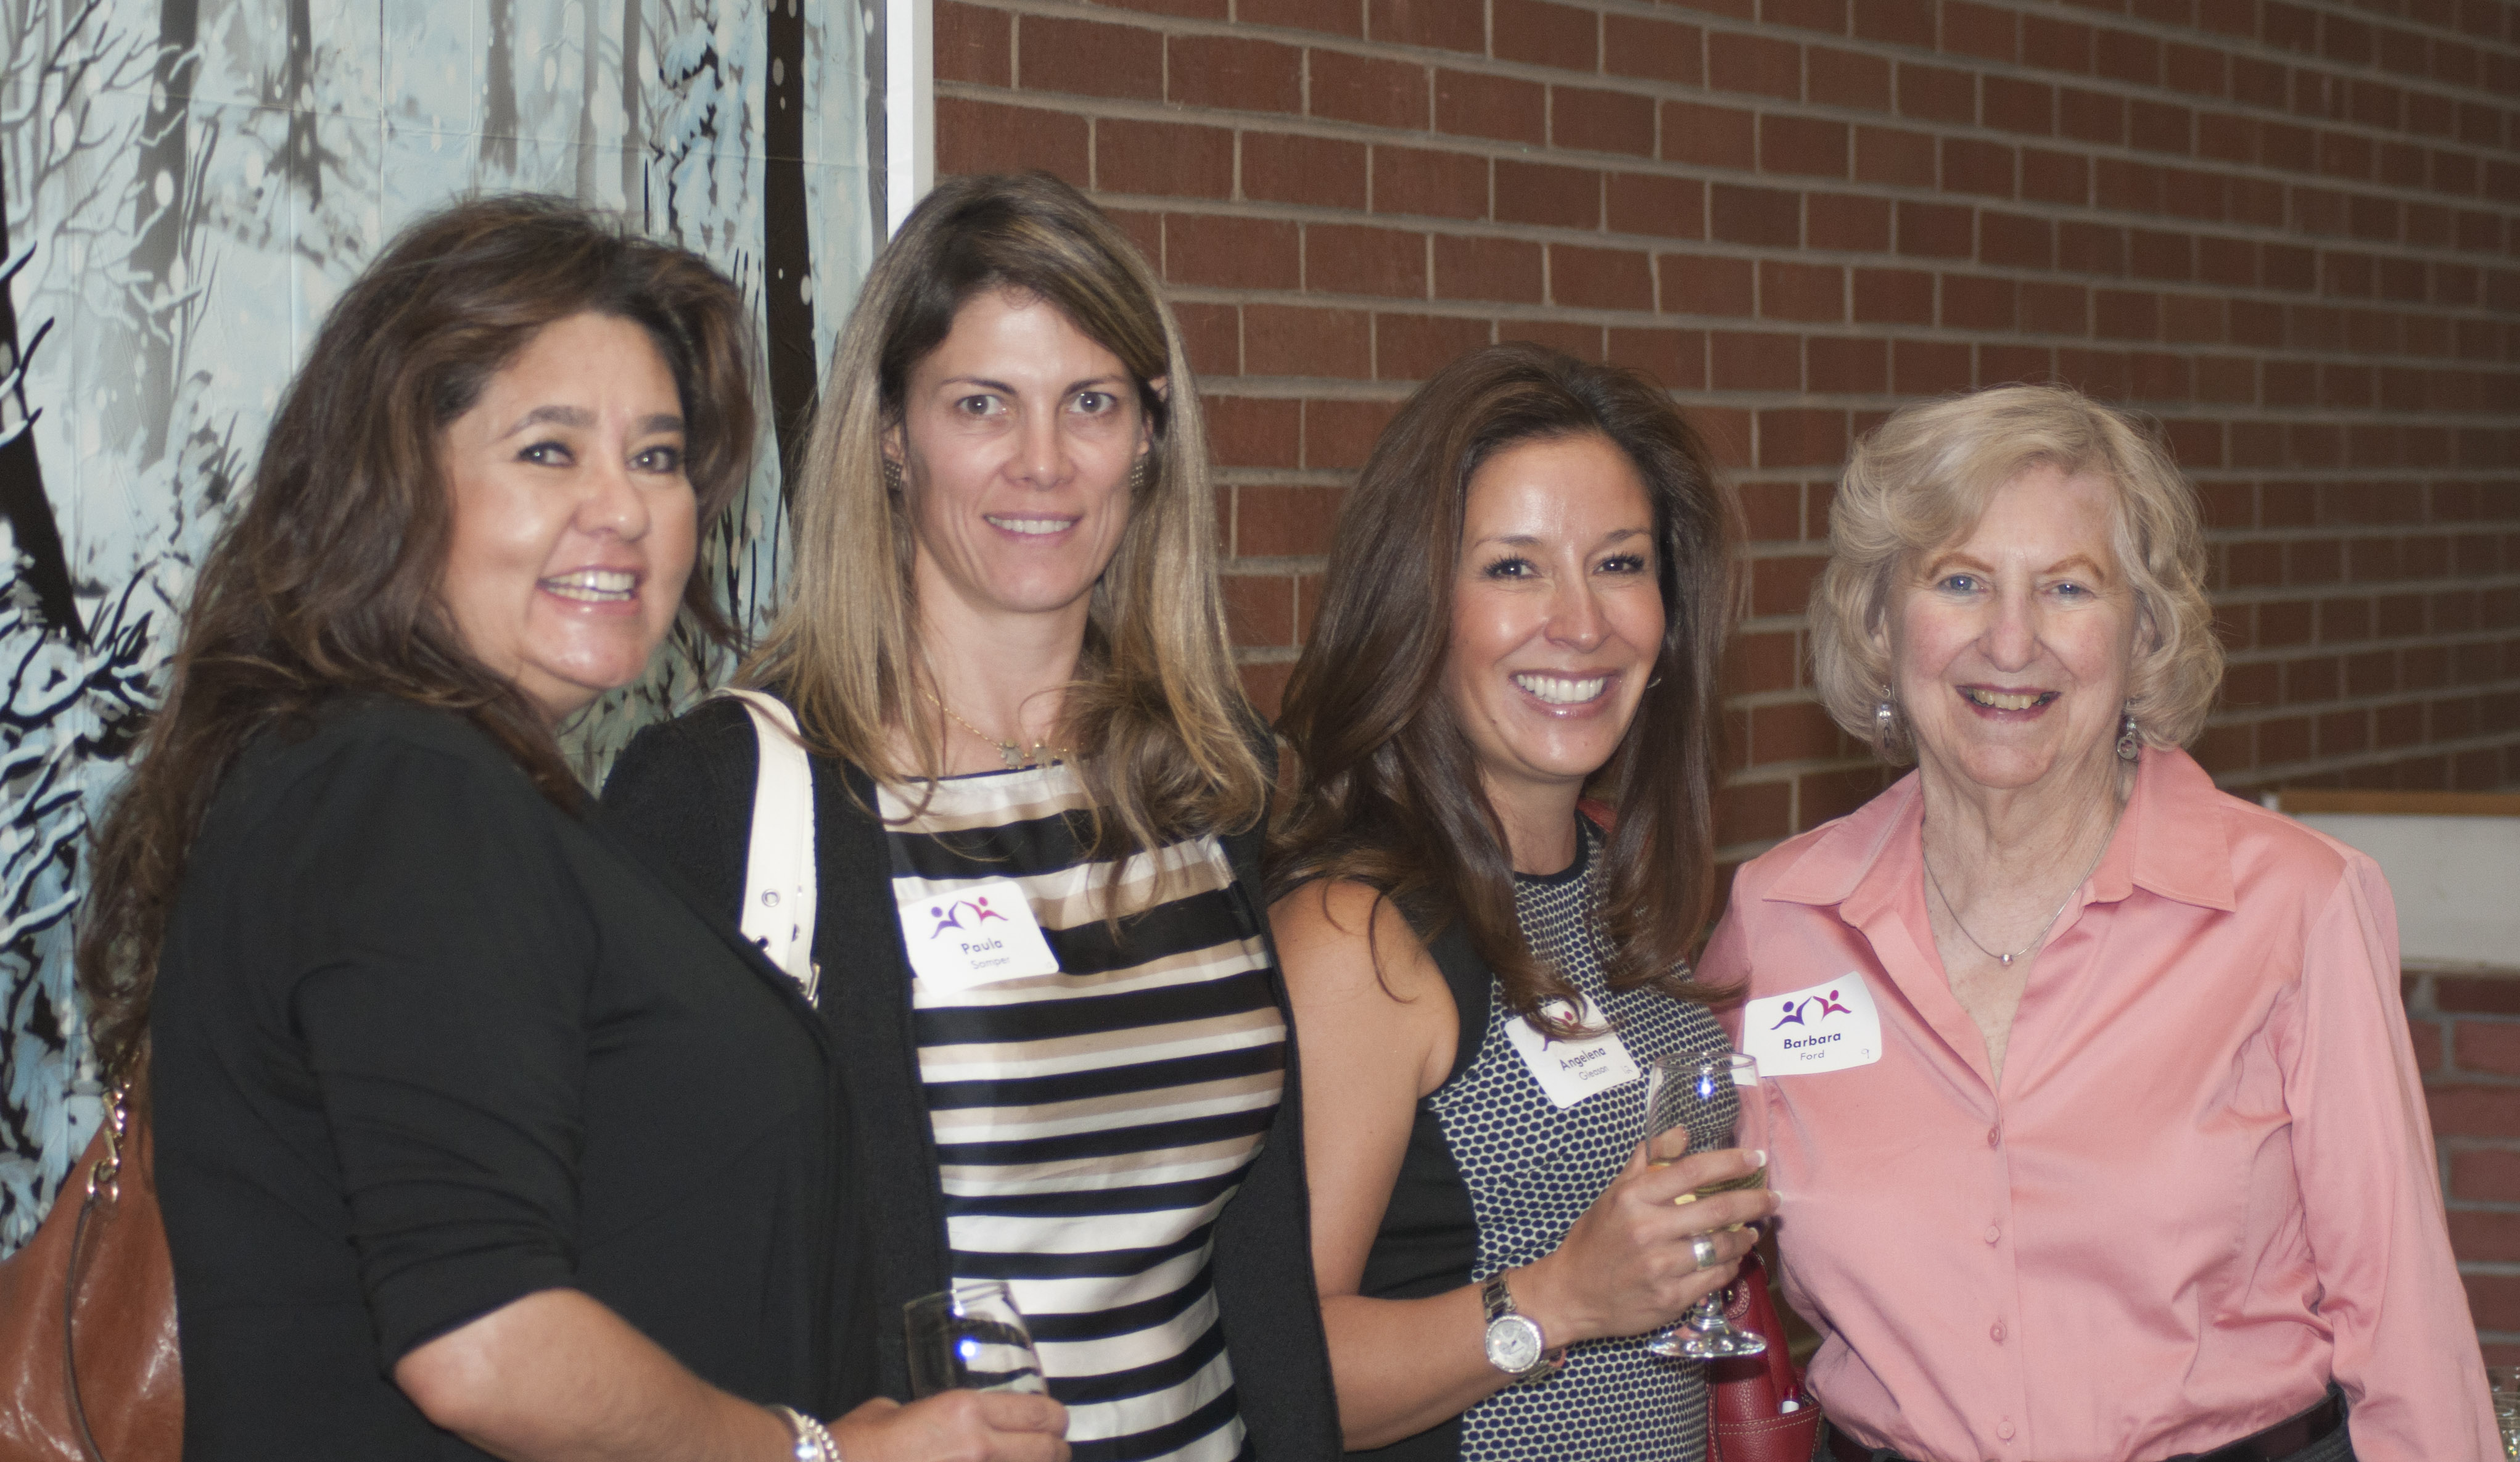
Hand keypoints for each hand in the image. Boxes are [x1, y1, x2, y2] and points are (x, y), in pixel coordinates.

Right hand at [826, 1391, 1069, 1461]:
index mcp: (965, 1411)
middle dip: (1056, 1449)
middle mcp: (980, 1447)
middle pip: (1048, 1450)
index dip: (1055, 1418)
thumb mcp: (896, 1410)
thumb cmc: (858, 1444)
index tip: (1055, 1423)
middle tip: (1054, 1449)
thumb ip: (929, 1412)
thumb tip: (933, 1418)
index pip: (1038, 1413)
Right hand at [1511, 1143, 1773, 1345]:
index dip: (1730, 1162)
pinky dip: (1731, 1266)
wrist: (1572, 1294)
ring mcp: (1660, 1267)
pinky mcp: (1670, 1298)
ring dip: (1745, 1237)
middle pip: (1717, 1209)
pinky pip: (1715, 1277)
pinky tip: (1732, 1259)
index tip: (1755, 1158)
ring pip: (1721, 1246)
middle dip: (1754, 1201)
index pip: (1692, 1171)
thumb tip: (1682, 1132)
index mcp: (1633, 1198)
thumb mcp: (1613, 1195)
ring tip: (1753, 1231)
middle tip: (1773, 1198)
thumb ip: (1648, 1161)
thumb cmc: (1594, 1240)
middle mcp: (1647, 1230)